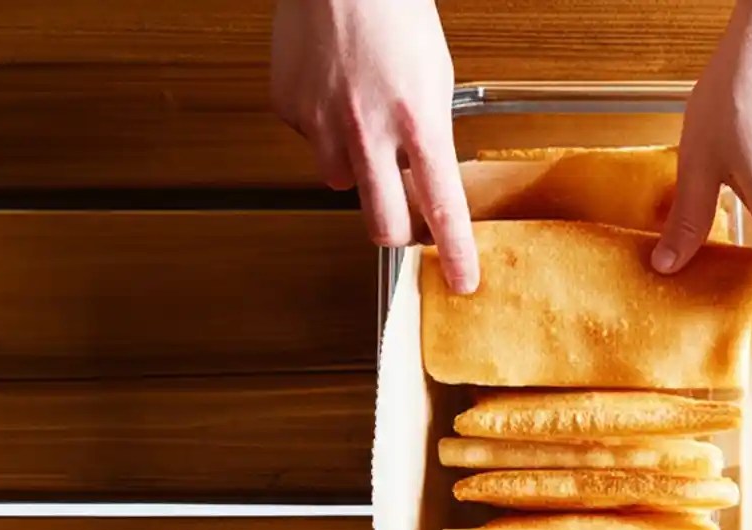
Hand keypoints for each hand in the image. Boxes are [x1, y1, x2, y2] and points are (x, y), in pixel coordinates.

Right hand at [271, 0, 478, 292]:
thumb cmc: (393, 10)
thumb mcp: (435, 76)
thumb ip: (428, 132)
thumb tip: (423, 173)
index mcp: (418, 121)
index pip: (443, 207)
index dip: (455, 253)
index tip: (461, 280)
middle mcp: (369, 132)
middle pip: (382, 224)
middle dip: (394, 230)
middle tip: (400, 219)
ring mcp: (323, 125)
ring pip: (340, 180)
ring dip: (354, 165)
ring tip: (360, 116)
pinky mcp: (290, 111)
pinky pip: (309, 141)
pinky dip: (322, 126)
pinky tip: (332, 90)